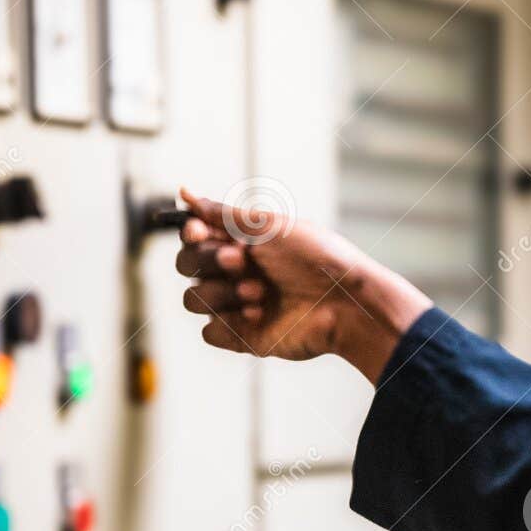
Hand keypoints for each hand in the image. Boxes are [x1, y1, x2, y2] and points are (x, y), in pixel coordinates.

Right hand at [175, 189, 430, 383]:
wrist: (345, 301)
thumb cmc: (315, 258)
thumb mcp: (269, 226)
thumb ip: (223, 214)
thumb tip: (184, 193)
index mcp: (241, 243)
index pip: (193, 237)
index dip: (191, 234)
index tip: (201, 232)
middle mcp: (235, 273)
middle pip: (186, 265)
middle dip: (209, 261)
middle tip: (242, 261)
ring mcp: (237, 306)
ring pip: (194, 299)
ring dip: (222, 293)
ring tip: (260, 293)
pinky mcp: (243, 337)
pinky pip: (210, 332)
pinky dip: (228, 323)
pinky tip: (258, 316)